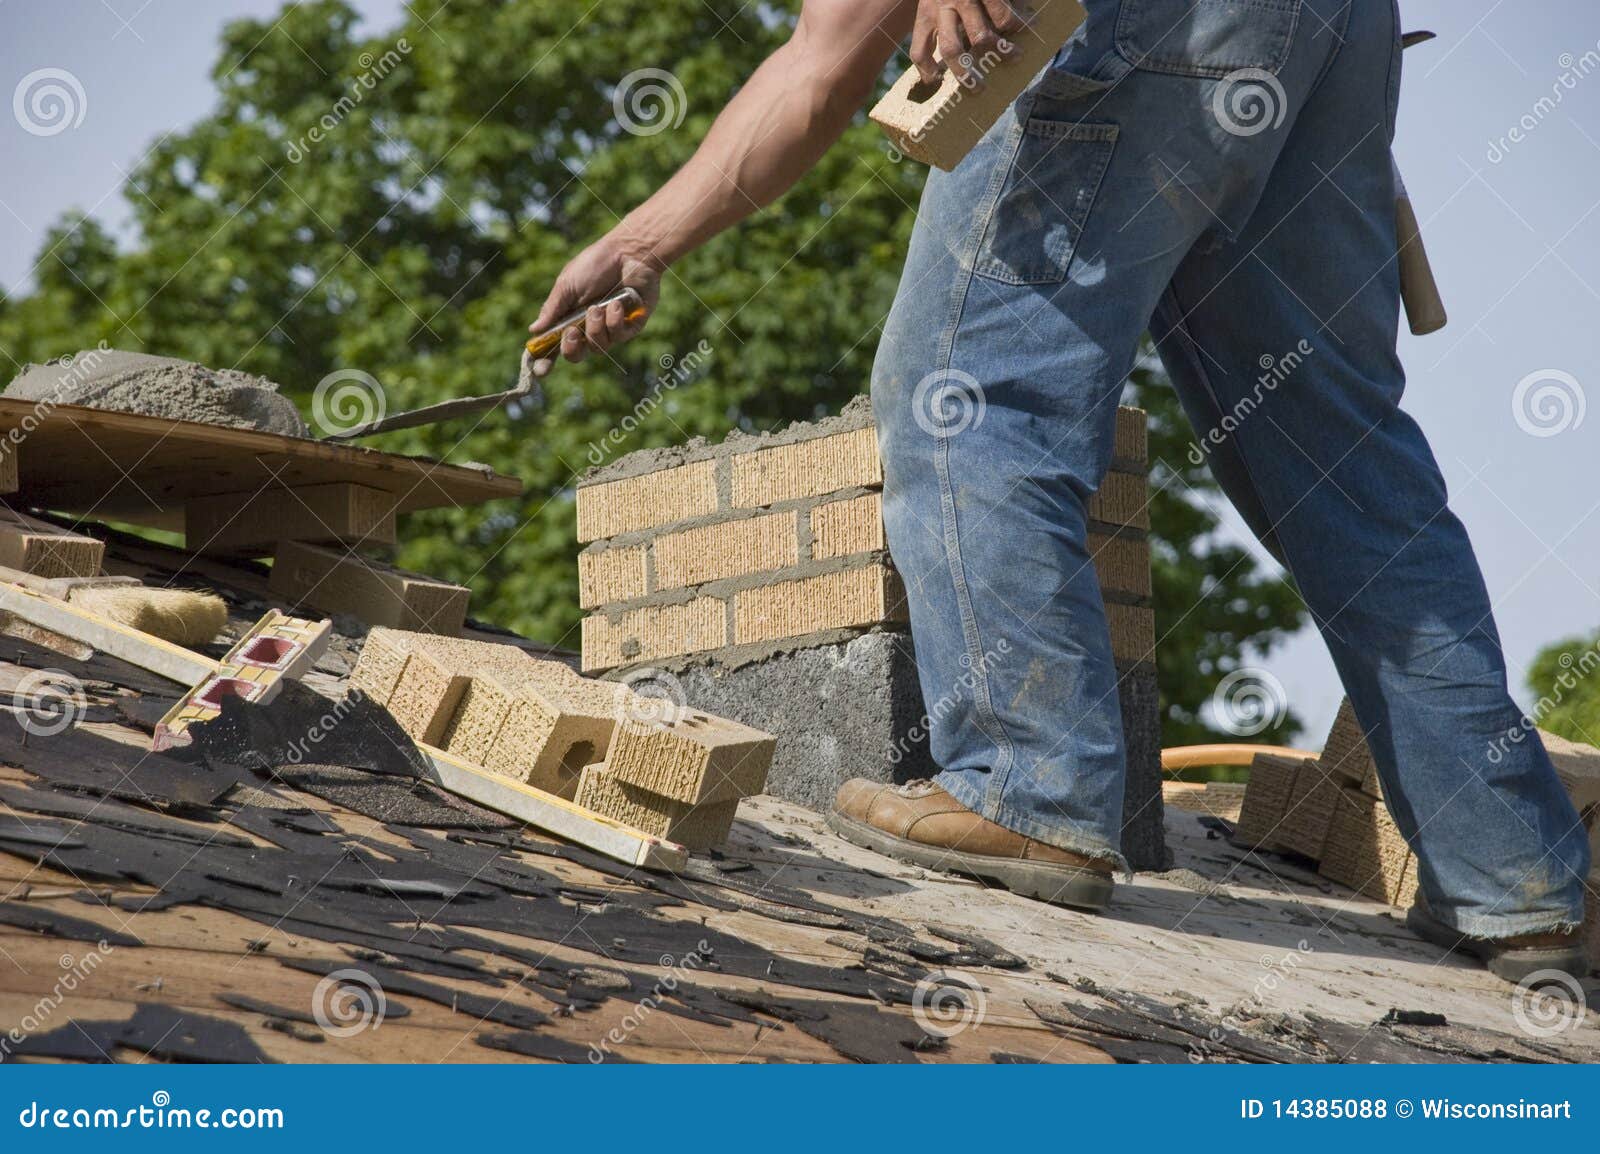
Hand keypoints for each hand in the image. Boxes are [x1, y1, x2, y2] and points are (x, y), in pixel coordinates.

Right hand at [528, 234, 662, 377]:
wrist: (629, 253)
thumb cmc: (596, 264)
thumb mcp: (567, 284)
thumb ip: (552, 309)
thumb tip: (534, 330)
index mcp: (570, 315)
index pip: (556, 344)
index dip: (547, 359)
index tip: (540, 371)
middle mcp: (589, 325)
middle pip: (576, 354)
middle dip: (571, 347)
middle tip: (572, 331)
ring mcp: (611, 327)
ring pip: (598, 347)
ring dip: (595, 328)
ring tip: (599, 306)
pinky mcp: (631, 326)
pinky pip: (619, 337)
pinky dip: (614, 321)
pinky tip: (617, 303)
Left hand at [909, 0, 1024, 85]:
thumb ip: (938, 19)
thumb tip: (947, 54)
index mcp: (927, 10)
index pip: (920, 49)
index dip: (925, 71)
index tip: (936, 82)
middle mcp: (944, 5)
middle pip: (952, 50)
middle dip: (967, 75)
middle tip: (979, 88)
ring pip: (983, 36)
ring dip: (1001, 52)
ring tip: (1015, 57)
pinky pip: (1004, 13)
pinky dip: (1018, 24)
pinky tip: (1029, 26)